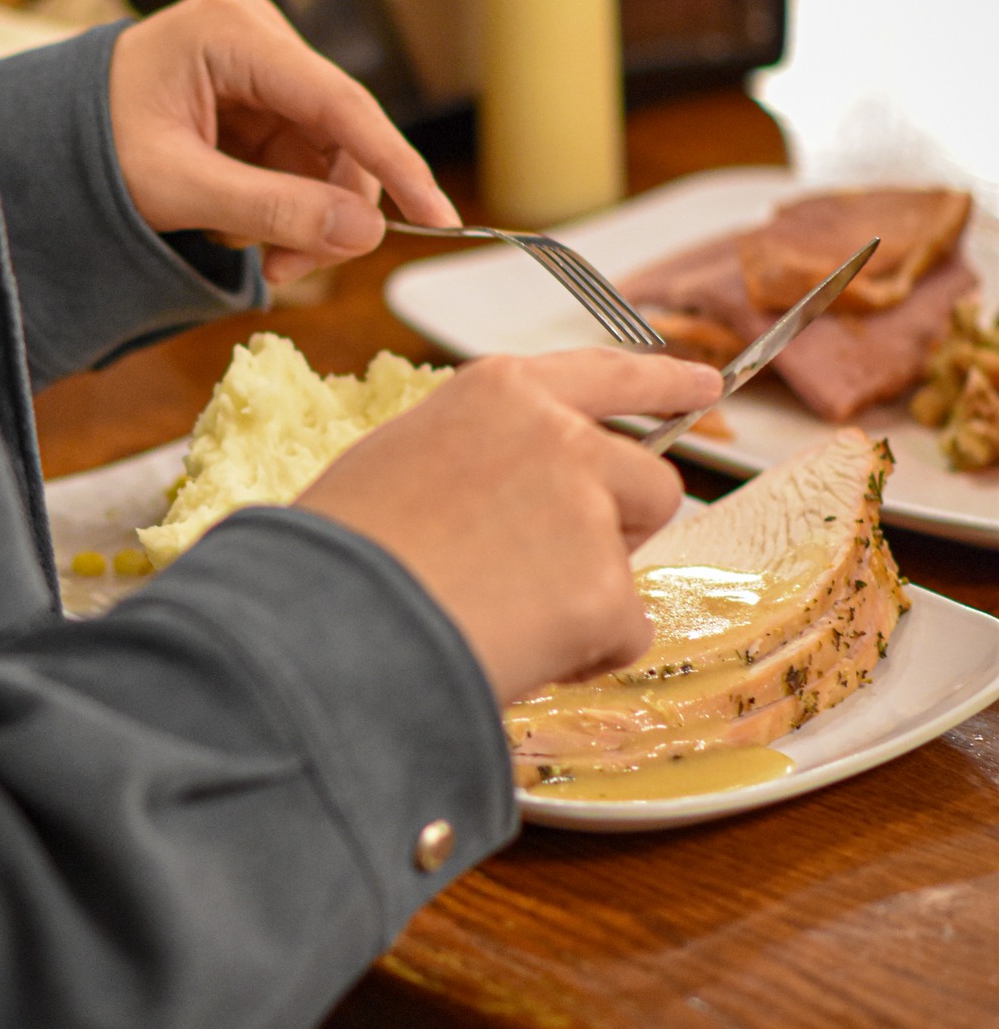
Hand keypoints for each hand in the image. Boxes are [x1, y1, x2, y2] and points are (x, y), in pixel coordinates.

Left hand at [108, 0, 457, 284]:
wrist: (42, 140)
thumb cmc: (91, 147)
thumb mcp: (176, 188)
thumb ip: (271, 209)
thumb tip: (365, 233)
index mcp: (232, 34)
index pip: (341, 104)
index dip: (396, 167)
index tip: (441, 220)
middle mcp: (257, 35)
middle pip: (340, 136)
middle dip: (325, 211)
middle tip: (288, 271)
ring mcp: (261, 65)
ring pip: (327, 156)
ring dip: (304, 217)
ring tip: (258, 257)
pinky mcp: (259, 97)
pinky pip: (302, 161)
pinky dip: (285, 206)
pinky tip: (245, 230)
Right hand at [297, 350, 724, 703]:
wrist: (325, 627)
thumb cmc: (340, 552)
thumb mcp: (403, 460)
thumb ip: (481, 456)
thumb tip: (519, 501)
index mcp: (500, 391)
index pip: (607, 373)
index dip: (663, 381)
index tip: (705, 385)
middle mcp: (558, 434)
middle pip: (648, 480)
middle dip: (617, 530)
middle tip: (541, 574)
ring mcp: (588, 508)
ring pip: (635, 560)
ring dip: (596, 592)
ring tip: (505, 613)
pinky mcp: (604, 589)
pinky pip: (624, 632)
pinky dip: (584, 655)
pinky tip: (512, 651)